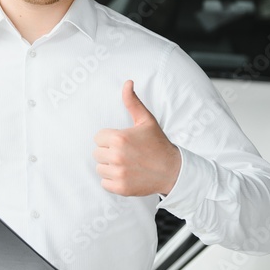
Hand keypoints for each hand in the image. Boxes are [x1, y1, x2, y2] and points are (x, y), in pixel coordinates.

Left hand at [93, 80, 181, 196]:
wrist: (172, 171)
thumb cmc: (158, 144)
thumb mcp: (146, 121)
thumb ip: (132, 102)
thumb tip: (127, 82)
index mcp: (119, 138)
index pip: (98, 138)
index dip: (109, 139)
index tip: (123, 142)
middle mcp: (117, 156)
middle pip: (97, 153)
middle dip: (108, 152)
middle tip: (126, 153)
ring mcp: (118, 173)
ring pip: (99, 168)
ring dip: (109, 167)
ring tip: (126, 164)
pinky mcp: (120, 188)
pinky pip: (104, 183)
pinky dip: (112, 181)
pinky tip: (126, 175)